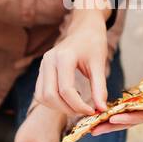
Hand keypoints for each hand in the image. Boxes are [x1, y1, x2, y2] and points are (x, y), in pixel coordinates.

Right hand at [36, 1, 111, 115]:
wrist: (84, 29)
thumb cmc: (93, 44)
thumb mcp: (99, 64)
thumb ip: (100, 88)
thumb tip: (101, 110)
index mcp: (64, 57)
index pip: (66, 90)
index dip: (79, 105)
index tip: (92, 111)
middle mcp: (49, 61)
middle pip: (50, 95)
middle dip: (67, 109)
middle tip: (84, 112)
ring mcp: (42, 65)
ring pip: (42, 96)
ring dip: (57, 107)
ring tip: (76, 107)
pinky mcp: (41, 70)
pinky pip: (40, 92)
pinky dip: (52, 101)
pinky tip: (68, 100)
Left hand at [89, 97, 142, 135]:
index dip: (129, 117)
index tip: (113, 117)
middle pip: (132, 119)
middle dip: (112, 125)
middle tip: (92, 129)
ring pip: (130, 114)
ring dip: (112, 119)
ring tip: (93, 123)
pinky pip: (134, 105)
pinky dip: (121, 108)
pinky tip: (107, 110)